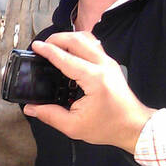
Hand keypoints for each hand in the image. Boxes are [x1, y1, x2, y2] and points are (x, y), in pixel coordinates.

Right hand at [21, 32, 154, 153]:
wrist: (134, 126)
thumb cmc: (109, 126)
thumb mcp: (74, 126)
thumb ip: (50, 115)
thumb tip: (31, 108)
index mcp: (94, 79)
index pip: (66, 58)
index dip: (48, 51)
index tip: (35, 46)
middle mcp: (103, 65)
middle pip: (77, 39)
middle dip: (57, 38)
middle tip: (43, 46)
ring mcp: (108, 62)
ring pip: (87, 38)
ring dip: (68, 38)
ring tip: (55, 47)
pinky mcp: (110, 64)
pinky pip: (93, 45)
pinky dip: (78, 44)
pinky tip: (69, 53)